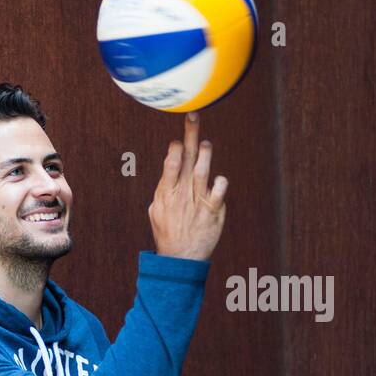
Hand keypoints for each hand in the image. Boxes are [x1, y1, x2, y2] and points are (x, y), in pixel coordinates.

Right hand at [148, 111, 228, 260]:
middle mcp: (181, 194)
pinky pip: (218, 192)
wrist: (180, 259)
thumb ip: (162, 190)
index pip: (170, 165)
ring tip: (206, 143)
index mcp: (166, 193)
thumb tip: (166, 171)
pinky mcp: (212, 211)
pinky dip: (220, 183)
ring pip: (201, 172)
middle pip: (185, 160)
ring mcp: (197, 202)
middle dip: (189, 136)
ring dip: (205, 155)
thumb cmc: (168, 233)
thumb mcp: (155, 211)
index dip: (174, 150)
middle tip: (193, 116)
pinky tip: (219, 180)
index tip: (177, 139)